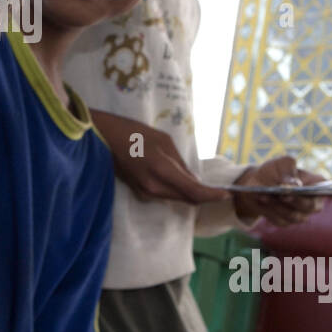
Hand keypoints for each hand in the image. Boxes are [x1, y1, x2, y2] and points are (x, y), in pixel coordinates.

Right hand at [89, 110, 228, 203]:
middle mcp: (154, 187)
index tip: (227, 193)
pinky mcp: (140, 193)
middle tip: (219, 189)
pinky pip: (166, 195)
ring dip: (191, 194)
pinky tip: (180, 180)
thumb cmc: (133, 132)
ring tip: (202, 183)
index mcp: (161, 170)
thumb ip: (180, 163)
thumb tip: (193, 180)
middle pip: (187, 199)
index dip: (212, 195)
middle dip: (205, 196)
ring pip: (177, 198)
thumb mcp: (164, 140)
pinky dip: (178, 191)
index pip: (193, 191)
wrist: (104, 138)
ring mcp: (145, 192)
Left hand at [232, 156, 326, 226]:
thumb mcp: (280, 164)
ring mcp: (300, 214)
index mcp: (315, 184)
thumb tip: (295, 185)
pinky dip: (269, 210)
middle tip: (283, 193)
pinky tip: (261, 199)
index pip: (331, 190)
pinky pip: (280, 219)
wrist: (255, 183)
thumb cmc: (274, 171)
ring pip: (294, 215)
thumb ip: (288, 170)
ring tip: (265, 194)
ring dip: (278, 205)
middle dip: (296, 201)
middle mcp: (312, 201)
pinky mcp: (285, 221)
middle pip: (311, 206)